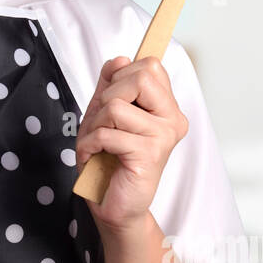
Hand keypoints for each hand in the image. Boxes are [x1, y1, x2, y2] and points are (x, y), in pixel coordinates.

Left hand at [75, 55, 188, 234]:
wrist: (112, 204)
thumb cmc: (108, 160)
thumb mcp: (103, 113)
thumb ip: (111, 85)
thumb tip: (120, 59)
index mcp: (166, 107)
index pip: (150, 65)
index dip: (121, 76)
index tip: (112, 100)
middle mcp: (172, 119)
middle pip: (140, 77)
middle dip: (108, 97)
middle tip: (104, 124)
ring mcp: (164, 136)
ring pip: (116, 106)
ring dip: (95, 125)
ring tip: (98, 144)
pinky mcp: (150, 154)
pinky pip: (108, 134)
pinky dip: (89, 144)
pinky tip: (95, 157)